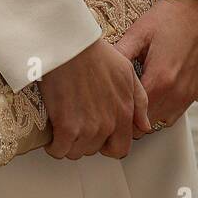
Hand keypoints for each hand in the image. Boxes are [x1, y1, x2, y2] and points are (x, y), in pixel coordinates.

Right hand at [38, 37, 151, 160]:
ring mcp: (88, 127)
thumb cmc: (94, 52)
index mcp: (124, 111)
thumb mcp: (127, 71)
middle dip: (86, 141)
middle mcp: (109, 123)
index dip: (107, 144)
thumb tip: (144, 125)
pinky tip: (52, 130)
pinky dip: (54, 144)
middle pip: (95, 150)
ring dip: (69, 142)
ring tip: (63, 122)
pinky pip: (59, 150)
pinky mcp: (67, 127)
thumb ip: (140, 101)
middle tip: (77, 122)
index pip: (120, 148)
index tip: (97, 134)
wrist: (69, 45)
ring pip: (76, 152)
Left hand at [112, 0, 197, 132]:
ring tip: (132, 99)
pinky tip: (150, 95)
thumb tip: (100, 68)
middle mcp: (176, 93)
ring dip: (145, 116)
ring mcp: (187, 95)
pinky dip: (161, 111)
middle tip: (116, 102)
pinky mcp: (194, 93)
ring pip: (160, 122)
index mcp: (160, 79)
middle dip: (129, 117)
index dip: (117, 112)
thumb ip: (120, 55)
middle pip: (145, 125)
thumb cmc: (167, 18)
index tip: (108, 104)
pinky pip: (174, 115)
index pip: (133, 115)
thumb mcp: (139, 32)